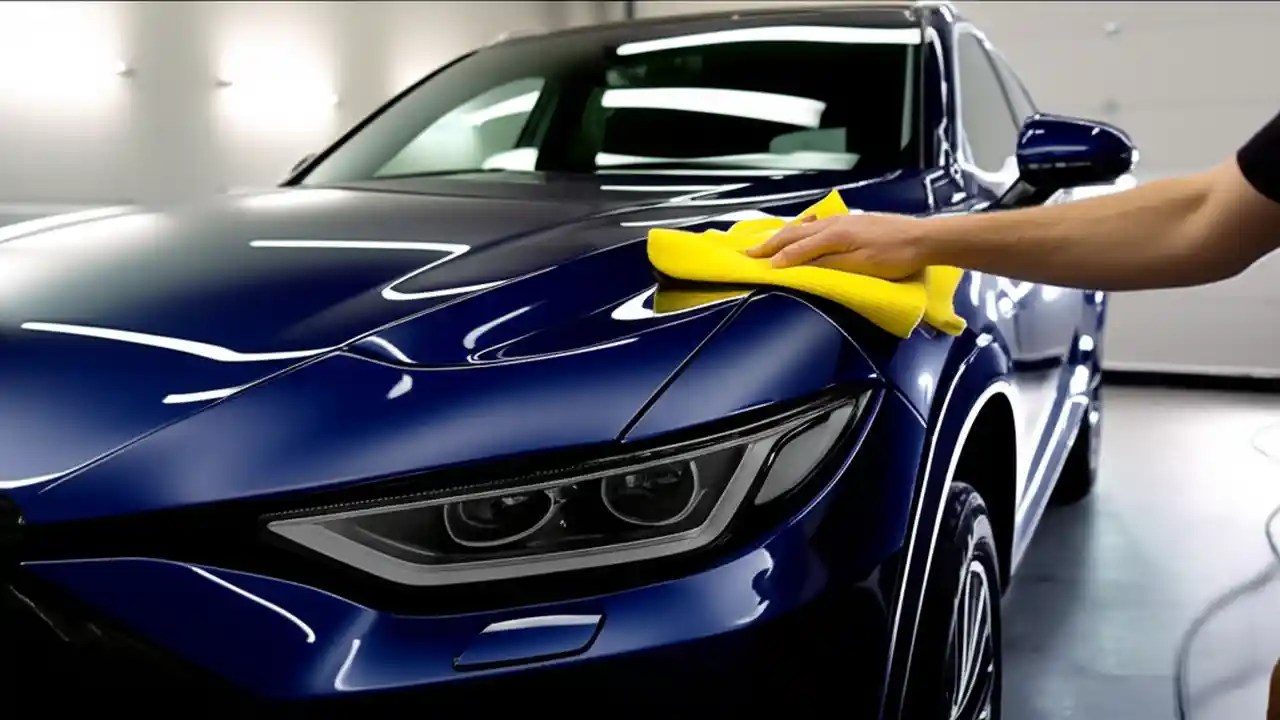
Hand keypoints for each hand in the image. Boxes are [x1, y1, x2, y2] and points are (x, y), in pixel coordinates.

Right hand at [745, 213, 929, 279]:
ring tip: (768, 243)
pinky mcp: (853, 221)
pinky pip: (817, 223)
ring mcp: (843, 220)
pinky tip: (804, 227)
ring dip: (783, 236)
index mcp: (832, 235)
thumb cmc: (893, 256)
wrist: (923, 238)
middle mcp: (833, 224)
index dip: (777, 260)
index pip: (797, 249)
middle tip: (750, 254)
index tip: (758, 269)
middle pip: (795, 234)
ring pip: (804, 227)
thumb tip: (797, 265)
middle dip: (771, 245)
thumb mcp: (859, 267)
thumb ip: (826, 265)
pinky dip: (802, 228)